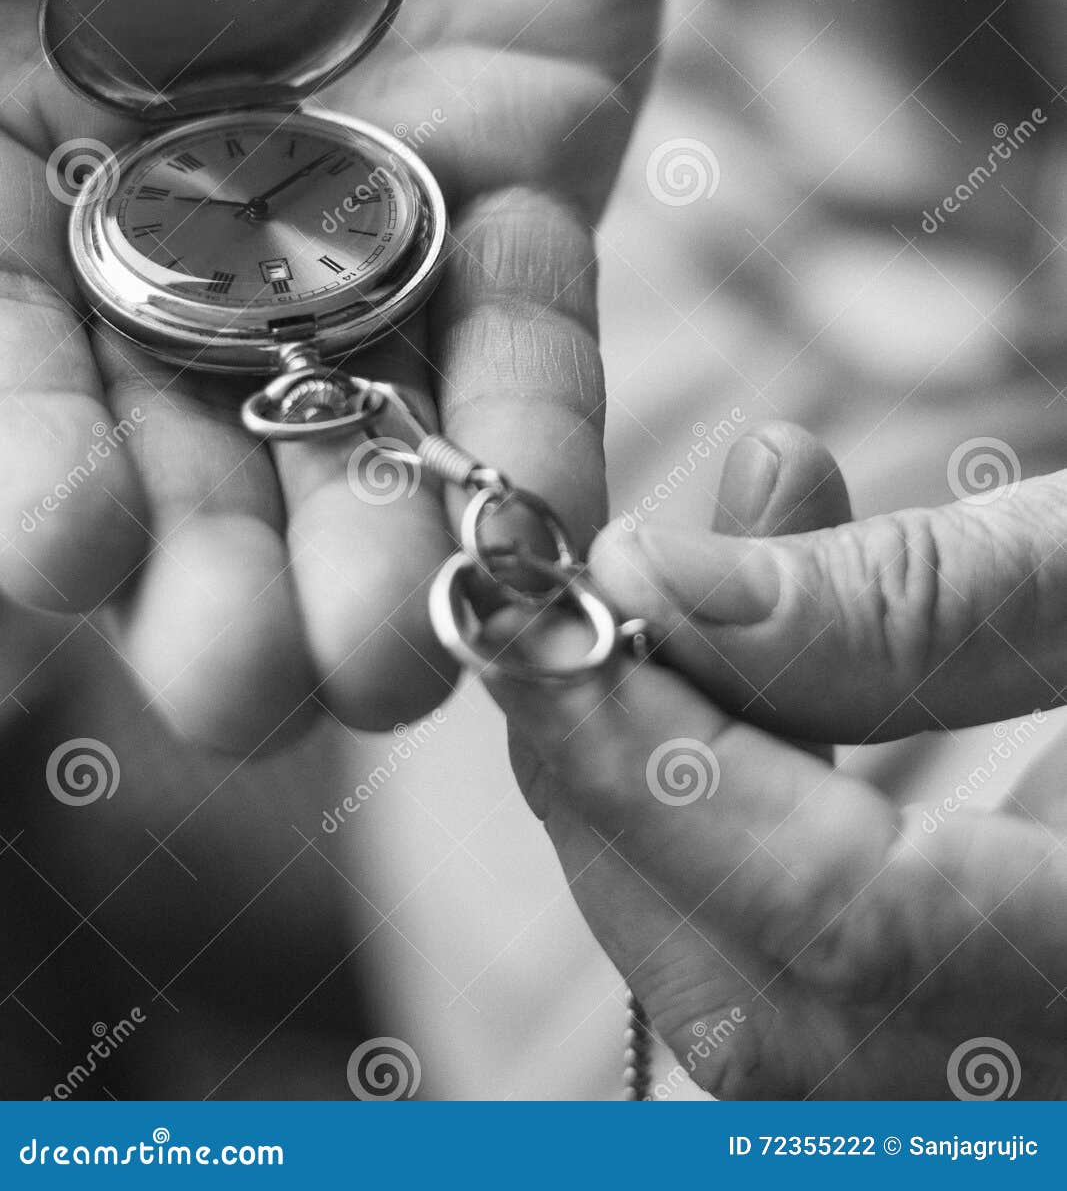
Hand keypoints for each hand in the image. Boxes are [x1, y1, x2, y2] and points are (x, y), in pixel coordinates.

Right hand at [0, 0, 682, 746]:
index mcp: (14, 132)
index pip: (1, 325)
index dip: (22, 446)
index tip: (58, 556)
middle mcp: (166, 220)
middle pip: (169, 430)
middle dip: (203, 568)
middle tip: (238, 695)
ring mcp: (343, 227)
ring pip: (343, 424)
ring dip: (368, 545)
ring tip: (394, 665)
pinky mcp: (505, 203)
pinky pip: (517, 335)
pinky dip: (530, 419)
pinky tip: (544, 517)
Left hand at [489, 423, 1066, 1097]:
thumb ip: (927, 596)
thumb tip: (668, 584)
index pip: (850, 931)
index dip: (672, 768)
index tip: (559, 616)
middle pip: (776, 1018)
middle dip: (637, 796)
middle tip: (606, 598)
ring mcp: (1027, 1083)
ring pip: (780, 1034)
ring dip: (681, 812)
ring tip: (700, 599)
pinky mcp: (999, 1048)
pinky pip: (827, 1005)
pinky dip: (752, 851)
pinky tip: (773, 697)